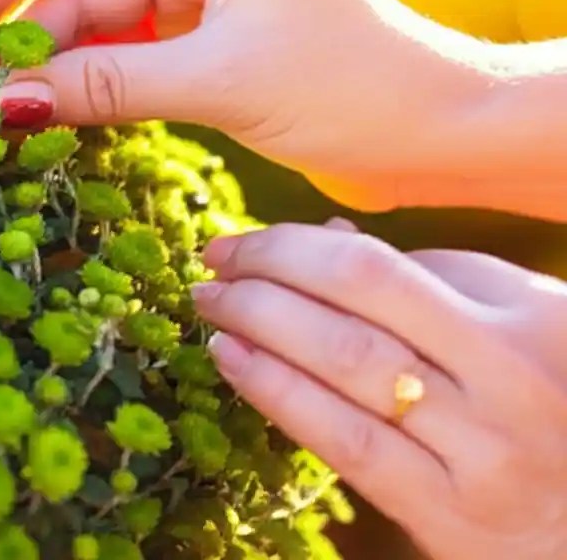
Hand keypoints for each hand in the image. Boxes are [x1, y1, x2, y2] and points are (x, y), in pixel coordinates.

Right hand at [0, 0, 496, 211]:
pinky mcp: (207, 33)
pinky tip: (56, 118)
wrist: (432, 135)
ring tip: (7, 118)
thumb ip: (107, 85)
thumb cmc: (349, 89)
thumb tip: (9, 102)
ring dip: (59, 67)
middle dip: (31, 34)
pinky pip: (128, 51)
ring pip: (101, 19)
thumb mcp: (218, 83)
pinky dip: (94, 84)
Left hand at [192, 219, 566, 559]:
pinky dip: (278, 393)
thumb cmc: (542, 404)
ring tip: (212, 307)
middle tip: (212, 266)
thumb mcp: (514, 327)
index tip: (239, 243)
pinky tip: (232, 362)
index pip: (381, 266)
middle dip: (267, 274)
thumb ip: (429, 280)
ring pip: (346, 366)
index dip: (293, 246)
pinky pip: (346, 441)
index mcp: (526, 319)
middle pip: (359, 304)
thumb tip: (325, 233)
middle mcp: (509, 379)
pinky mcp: (449, 512)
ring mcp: (481, 449)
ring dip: (260, 326)